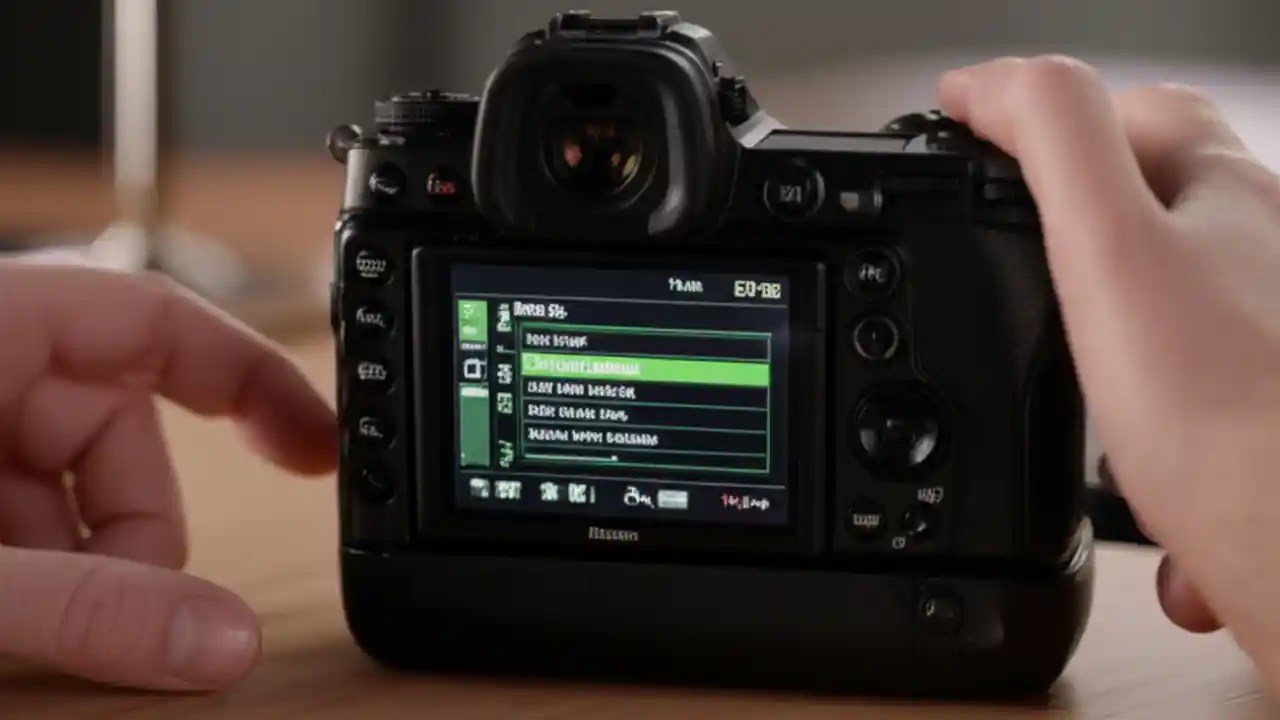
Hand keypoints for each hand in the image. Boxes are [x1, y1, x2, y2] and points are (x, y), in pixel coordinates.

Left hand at [0, 265, 335, 689]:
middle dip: (136, 524)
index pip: (162, 321)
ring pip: (68, 475)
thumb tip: (223, 640)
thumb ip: (90, 605)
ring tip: (28, 619)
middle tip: (129, 604)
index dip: (253, 378)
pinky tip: (8, 609)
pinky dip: (34, 561)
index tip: (316, 444)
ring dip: (80, 555)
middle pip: (119, 421)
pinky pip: (18, 502)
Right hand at [938, 58, 1279, 682]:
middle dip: (1085, 221)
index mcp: (1229, 199)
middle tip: (1018, 247)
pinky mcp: (1262, 421)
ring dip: (1120, 332)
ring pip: (1179, 308)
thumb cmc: (1221, 413)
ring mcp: (1268, 341)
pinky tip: (1134, 478)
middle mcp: (1266, 259)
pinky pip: (1199, 402)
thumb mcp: (1109, 247)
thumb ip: (1055, 142)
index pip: (1136, 111)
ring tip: (1070, 366)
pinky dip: (1155, 431)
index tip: (968, 127)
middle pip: (1162, 205)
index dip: (1040, 108)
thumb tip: (990, 84)